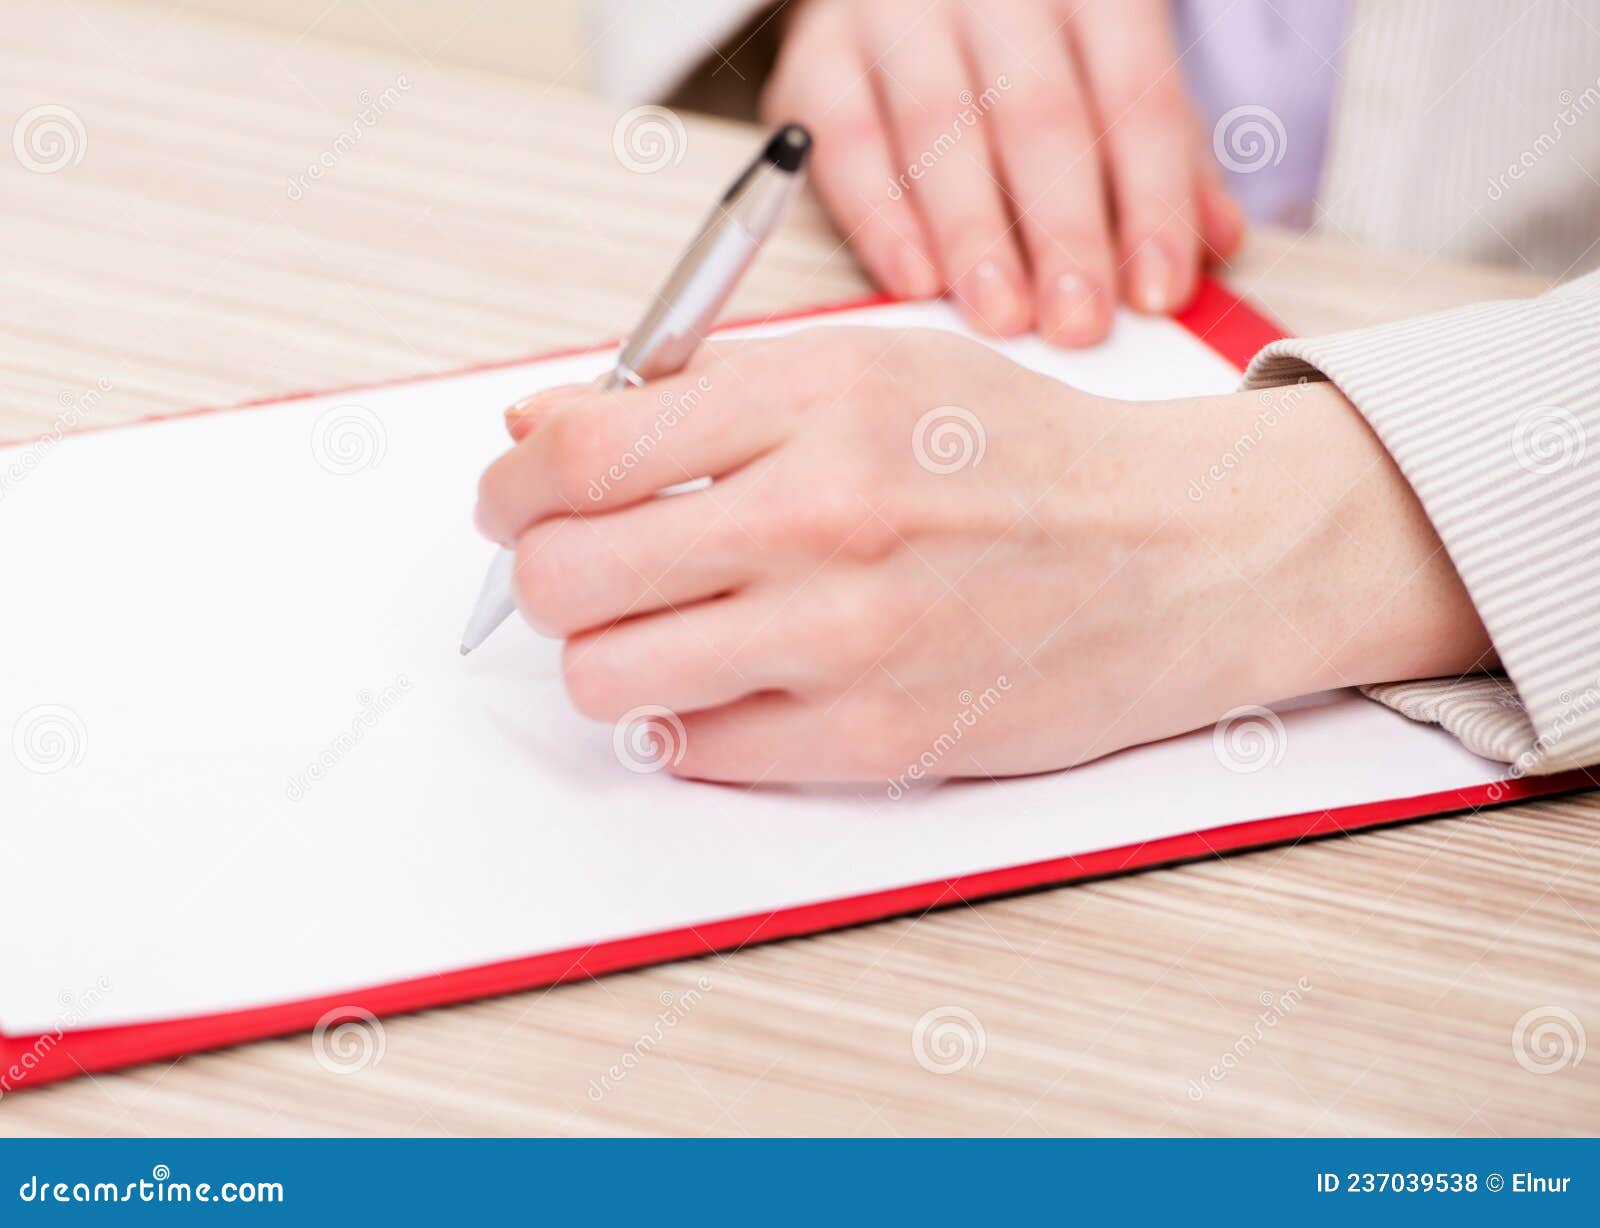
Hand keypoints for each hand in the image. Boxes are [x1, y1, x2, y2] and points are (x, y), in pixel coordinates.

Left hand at [475, 328, 1490, 783]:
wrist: (1178, 554)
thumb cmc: (1023, 457)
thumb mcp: (872, 369)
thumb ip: (702, 395)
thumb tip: (539, 434)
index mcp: (822, 400)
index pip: (585, 453)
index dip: (515, 485)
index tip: (515, 500)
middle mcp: (829, 516)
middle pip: (572, 574)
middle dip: (546, 575)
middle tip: (578, 568)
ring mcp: (851, 639)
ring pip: (611, 679)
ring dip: (608, 657)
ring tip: (657, 630)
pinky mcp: (876, 741)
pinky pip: (696, 749)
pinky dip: (686, 719)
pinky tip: (732, 681)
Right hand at [760, 0, 1243, 344]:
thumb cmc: (1015, 49)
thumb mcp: (1105, 75)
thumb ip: (1159, 154)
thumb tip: (1218, 242)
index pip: (1133, 93)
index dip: (1150, 199)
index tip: (1157, 292)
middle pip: (1038, 113)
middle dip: (1064, 229)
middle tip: (1078, 323)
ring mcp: (897, 18)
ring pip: (942, 128)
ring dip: (975, 234)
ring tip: (1001, 317)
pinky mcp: (818, 61)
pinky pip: (848, 144)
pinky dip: (882, 218)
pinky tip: (915, 280)